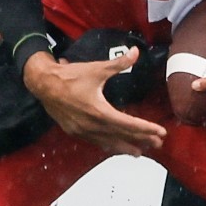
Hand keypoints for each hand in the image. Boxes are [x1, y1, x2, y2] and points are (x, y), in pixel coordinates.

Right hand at [22, 49, 165, 155]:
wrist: (44, 84)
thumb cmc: (70, 76)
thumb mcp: (96, 69)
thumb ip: (118, 63)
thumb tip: (136, 52)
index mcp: (100, 111)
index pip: (129, 124)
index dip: (146, 129)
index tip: (161, 133)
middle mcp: (93, 126)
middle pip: (122, 136)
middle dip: (141, 140)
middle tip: (158, 144)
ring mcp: (83, 131)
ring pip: (109, 143)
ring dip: (125, 147)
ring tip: (139, 153)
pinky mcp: (75, 132)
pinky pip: (96, 142)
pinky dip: (108, 145)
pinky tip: (114, 147)